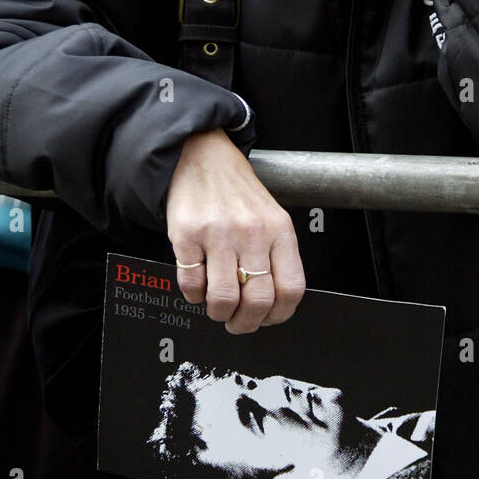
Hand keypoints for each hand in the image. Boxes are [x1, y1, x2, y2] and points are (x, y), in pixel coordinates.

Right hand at [165, 129, 305, 333]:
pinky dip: (194, 295)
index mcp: (279, 230)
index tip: (267, 318)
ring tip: (216, 306)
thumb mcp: (271, 217)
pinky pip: (191, 284)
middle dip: (246, 322)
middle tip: (237, 321)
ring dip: (219, 312)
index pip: (291, 288)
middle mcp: (252, 232)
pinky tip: (198, 284)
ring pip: (224, 298)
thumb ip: (276, 255)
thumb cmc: (237, 191)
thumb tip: (272, 304)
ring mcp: (218, 234)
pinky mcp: (187, 235)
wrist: (203, 157)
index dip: (279, 314)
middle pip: (258, 300)